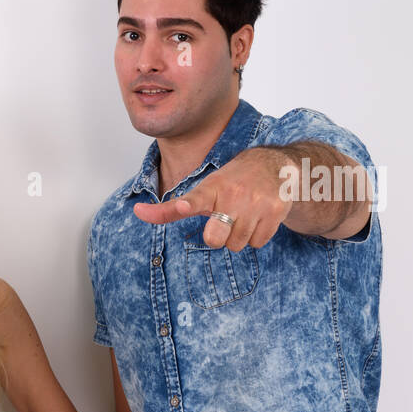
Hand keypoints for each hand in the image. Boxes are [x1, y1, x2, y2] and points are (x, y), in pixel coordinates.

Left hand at [132, 147, 289, 250]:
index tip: (184, 205)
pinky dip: (256, 236)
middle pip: (215, 240)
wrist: (275, 166)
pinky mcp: (276, 211)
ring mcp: (256, 203)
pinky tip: (258, 218)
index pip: (197, 199)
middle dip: (217, 237)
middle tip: (224, 220)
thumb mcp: (202, 191)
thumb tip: (136, 212)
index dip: (188, 204)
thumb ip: (171, 208)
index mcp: (211, 188)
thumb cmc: (231, 183)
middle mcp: (234, 194)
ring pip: (237, 245)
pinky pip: (258, 243)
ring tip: (243, 215)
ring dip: (238, 237)